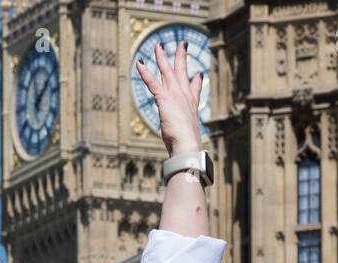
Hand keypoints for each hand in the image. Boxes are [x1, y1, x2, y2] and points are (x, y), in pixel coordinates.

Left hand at [134, 40, 203, 155]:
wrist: (187, 143)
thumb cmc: (186, 143)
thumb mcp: (187, 132)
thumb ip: (185, 129)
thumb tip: (187, 139)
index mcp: (191, 103)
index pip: (194, 87)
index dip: (196, 79)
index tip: (198, 73)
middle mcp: (184, 95)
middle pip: (182, 71)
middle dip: (181, 56)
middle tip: (182, 44)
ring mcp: (175, 94)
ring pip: (167, 70)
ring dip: (161, 57)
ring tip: (158, 45)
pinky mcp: (164, 98)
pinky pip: (152, 82)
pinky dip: (145, 72)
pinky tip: (139, 62)